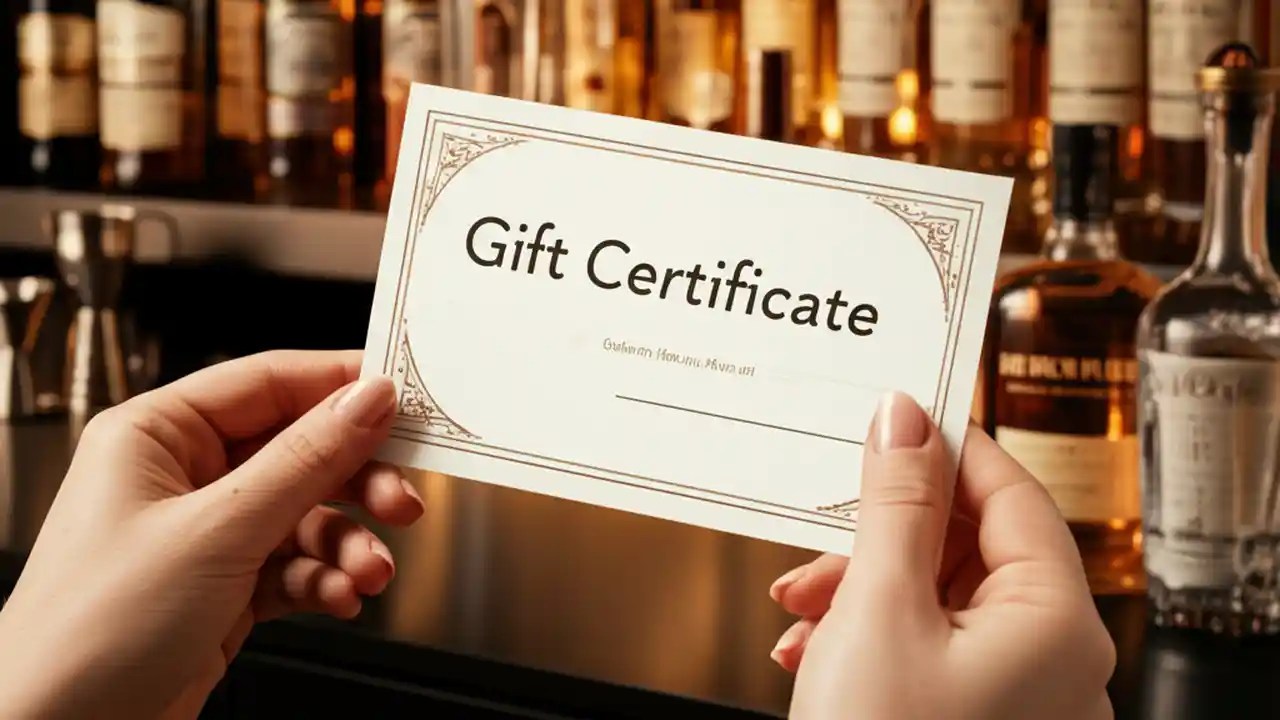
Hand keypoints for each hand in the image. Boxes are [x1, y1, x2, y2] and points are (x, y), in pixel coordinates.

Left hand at [0, 351, 422, 719]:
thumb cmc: (89, 632)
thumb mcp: (217, 531)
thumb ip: (304, 461)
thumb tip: (366, 401)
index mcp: (156, 435)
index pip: (268, 382)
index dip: (340, 387)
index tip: (403, 400)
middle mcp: (181, 478)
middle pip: (298, 452)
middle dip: (356, 482)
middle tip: (402, 500)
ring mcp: (204, 536)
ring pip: (305, 515)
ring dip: (345, 544)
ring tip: (367, 572)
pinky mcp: (223, 589)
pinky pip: (294, 565)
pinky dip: (322, 581)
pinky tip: (336, 598)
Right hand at [770, 393, 1114, 719]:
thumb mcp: (878, 609)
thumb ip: (895, 504)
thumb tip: (905, 418)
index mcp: (1053, 620)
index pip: (1008, 490)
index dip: (944, 446)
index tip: (892, 415)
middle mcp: (1052, 658)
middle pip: (968, 547)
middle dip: (880, 537)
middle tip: (822, 532)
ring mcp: (1016, 695)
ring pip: (938, 599)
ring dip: (860, 590)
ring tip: (801, 608)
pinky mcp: (974, 719)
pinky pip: (929, 649)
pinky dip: (868, 637)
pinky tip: (812, 650)